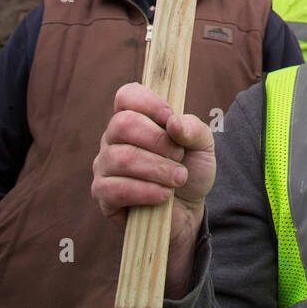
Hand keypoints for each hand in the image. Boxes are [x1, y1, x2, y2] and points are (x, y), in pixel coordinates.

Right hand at [92, 82, 215, 297]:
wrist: (188, 211)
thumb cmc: (190, 170)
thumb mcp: (203, 146)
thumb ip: (193, 128)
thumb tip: (173, 122)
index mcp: (135, 117)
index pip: (126, 95)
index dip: (149, 103)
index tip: (170, 119)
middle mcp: (113, 138)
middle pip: (123, 124)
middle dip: (158, 141)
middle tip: (179, 155)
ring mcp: (104, 165)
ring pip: (122, 157)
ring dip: (157, 168)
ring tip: (179, 179)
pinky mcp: (103, 194)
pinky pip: (116, 188)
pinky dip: (146, 191)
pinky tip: (164, 196)